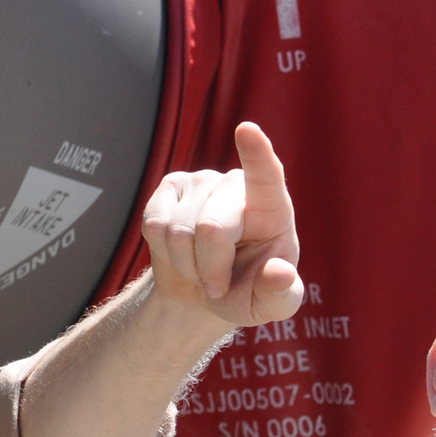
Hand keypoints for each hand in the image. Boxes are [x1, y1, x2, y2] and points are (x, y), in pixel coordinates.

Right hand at [140, 121, 302, 328]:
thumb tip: (280, 273)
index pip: (267, 176)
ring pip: (178, 231)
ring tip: (202, 268)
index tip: (248, 131)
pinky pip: (154, 227)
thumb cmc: (248, 292)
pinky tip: (182, 255)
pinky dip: (165, 254)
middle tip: (218, 286)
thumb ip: (281, 294)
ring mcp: (200, 181)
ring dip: (187, 265)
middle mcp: (236, 185)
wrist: (207, 291)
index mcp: (272, 207)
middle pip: (211, 228)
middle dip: (210, 269)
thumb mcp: (271, 305)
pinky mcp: (169, 187)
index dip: (257, 154)